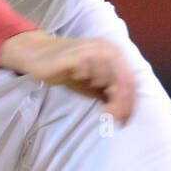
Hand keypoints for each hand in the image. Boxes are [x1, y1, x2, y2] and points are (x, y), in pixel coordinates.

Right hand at [0, 30, 135, 123]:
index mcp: (114, 53)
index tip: (124, 122)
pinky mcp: (76, 54)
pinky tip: (77, 77)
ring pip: (108, 77)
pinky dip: (85, 79)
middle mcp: (106, 49)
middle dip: (121, 104)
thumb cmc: (69, 70)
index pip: (130, 81)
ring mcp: (92, 50)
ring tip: (96, 99)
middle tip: (112, 119)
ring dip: (104, 93)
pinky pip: (87, 72)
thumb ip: (109, 94)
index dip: (130, 103)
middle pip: (123, 81)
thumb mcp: (93, 85)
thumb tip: (125, 115)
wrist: (40, 55)